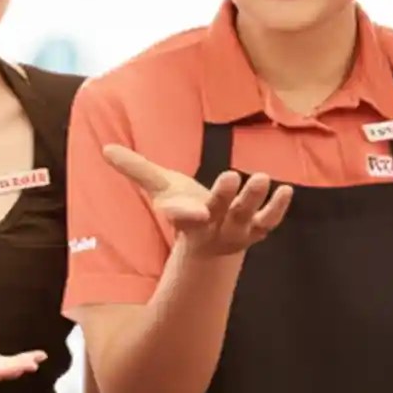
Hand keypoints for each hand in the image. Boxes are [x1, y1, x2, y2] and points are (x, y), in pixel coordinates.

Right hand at [102, 144, 292, 254]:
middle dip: (222, 198)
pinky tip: (286, 190)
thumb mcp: (160, 187)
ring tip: (260, 177)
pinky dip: (277, 209)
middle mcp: (211, 227)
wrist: (210, 243)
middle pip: (217, 213)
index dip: (180, 212)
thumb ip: (136, 169)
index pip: (179, 216)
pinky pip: (268, 222)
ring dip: (253, 199)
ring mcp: (236, 230)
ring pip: (245, 217)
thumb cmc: (185, 209)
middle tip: (229, 177)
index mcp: (185, 219)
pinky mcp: (256, 229)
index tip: (175, 208)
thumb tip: (105, 149)